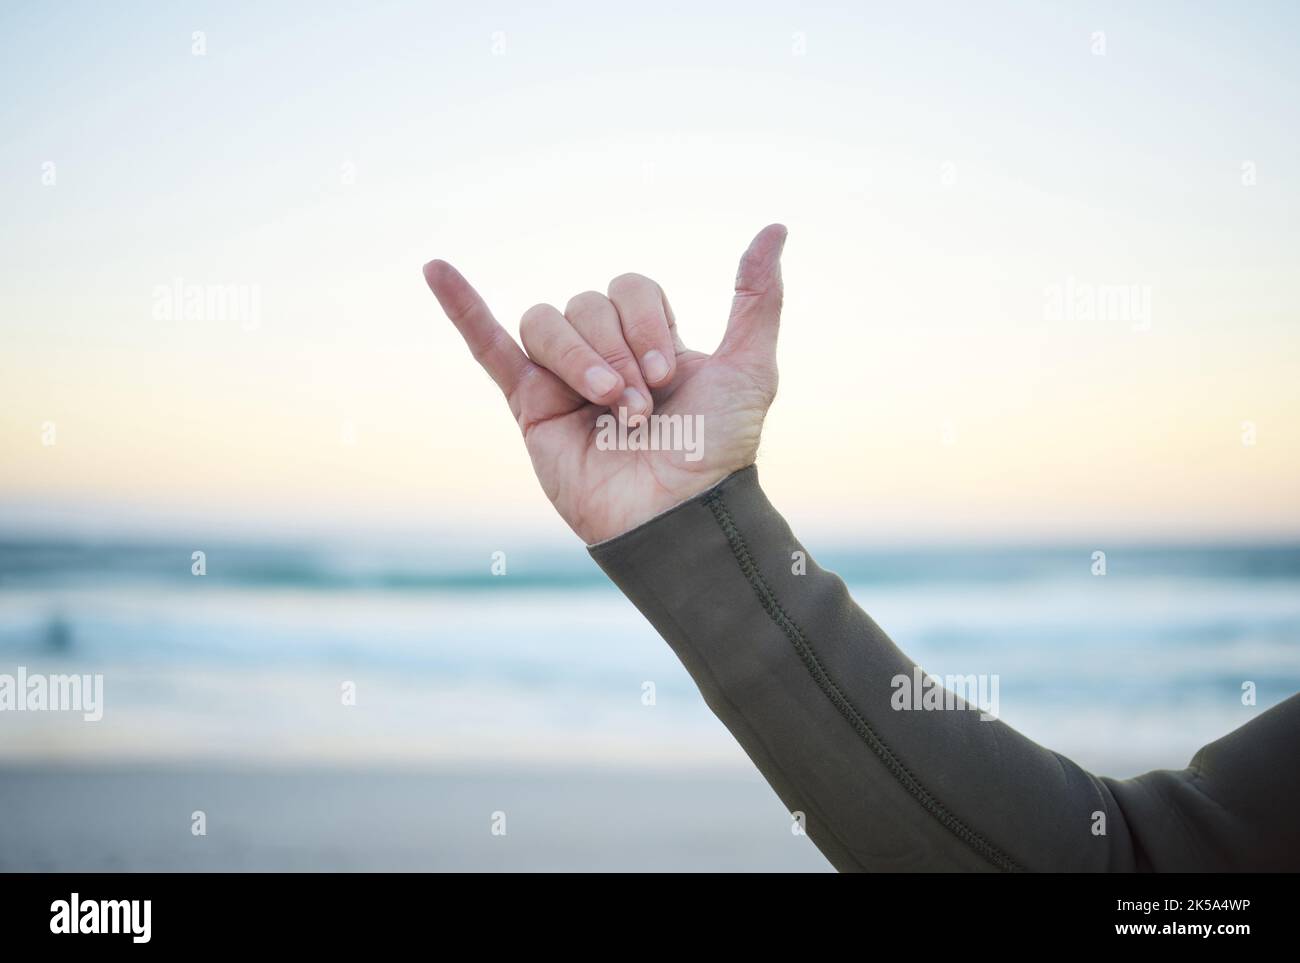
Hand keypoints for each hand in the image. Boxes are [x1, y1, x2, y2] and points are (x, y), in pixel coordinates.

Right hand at [423, 224, 786, 543]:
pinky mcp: (529, 408)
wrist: (677, 514)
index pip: (630, 288)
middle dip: (617, 350)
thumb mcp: (750, 367)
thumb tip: (775, 228)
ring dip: (578, 358)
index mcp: (649, 342)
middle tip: (641, 406)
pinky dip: (461, 307)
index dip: (646, 321)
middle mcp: (604, 355)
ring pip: (546, 322)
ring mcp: (562, 380)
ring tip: (608, 406)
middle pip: (587, 304)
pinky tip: (436, 270)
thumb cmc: (717, 451)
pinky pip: (487, 348)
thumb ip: (757, 299)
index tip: (668, 376)